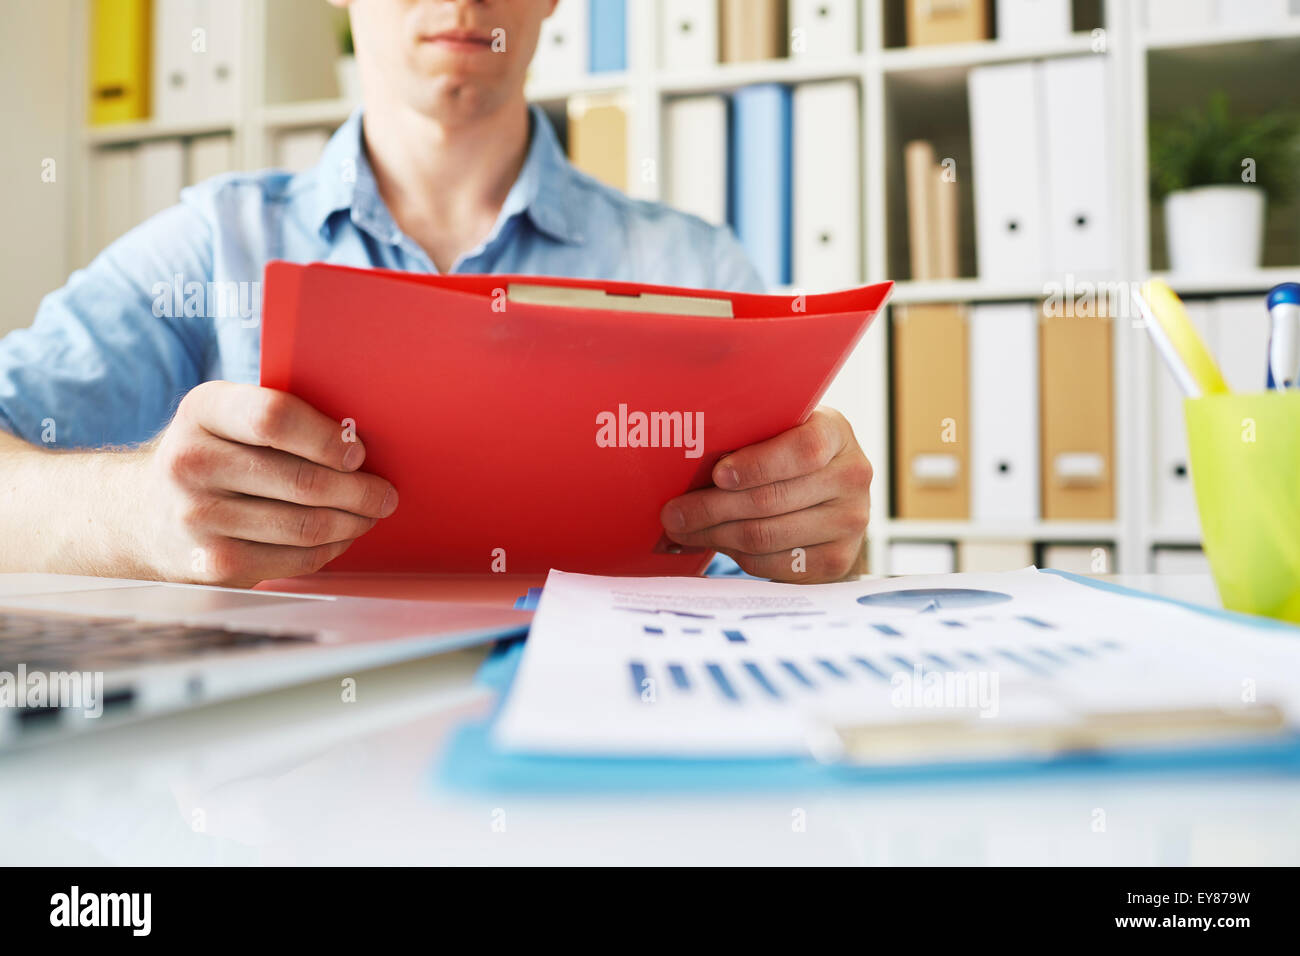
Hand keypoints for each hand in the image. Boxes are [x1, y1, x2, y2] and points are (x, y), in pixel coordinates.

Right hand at [121, 382, 396, 586]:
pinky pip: (294, 559)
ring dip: (352, 522)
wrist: (141, 514)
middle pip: (301, 481)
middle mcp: (191, 462)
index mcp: (203, 410)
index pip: (274, 418)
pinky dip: (330, 549)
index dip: (326, 439)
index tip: (358, 452)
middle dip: (359, 491)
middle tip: (385, 494)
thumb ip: (280, 419)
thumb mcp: (227, 418)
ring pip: (305, 526)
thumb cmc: (213, 454)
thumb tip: (359, 441)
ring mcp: (197, 518)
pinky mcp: (211, 564)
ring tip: (369, 515)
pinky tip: (340, 537)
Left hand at [660, 407, 870, 582]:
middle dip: (711, 508)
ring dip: (714, 534)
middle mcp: (852, 477)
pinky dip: (736, 555)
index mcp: (836, 433)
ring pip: (765, 536)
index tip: (717, 474)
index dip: (756, 465)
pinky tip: (718, 542)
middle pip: (771, 500)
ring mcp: (850, 522)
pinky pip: (773, 562)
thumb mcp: (781, 432)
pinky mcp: (837, 560)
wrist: (834, 500)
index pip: (801, 450)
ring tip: (683, 530)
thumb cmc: (790, 457)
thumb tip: (682, 460)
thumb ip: (749, 437)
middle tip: (673, 513)